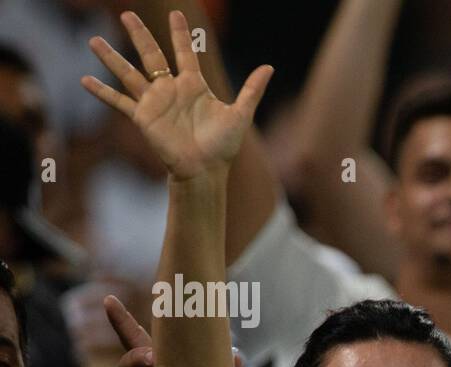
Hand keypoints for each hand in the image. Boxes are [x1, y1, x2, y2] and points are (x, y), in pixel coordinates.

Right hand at [81, 10, 271, 180]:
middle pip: (151, 54)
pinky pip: (119, 101)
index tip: (177, 14)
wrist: (205, 170)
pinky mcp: (143, 117)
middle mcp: (171, 90)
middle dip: (139, 34)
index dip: (180, 34)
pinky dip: (102, 92)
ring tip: (92, 40)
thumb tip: (270, 67)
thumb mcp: (240, 113)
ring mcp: (154, 102)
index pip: (185, 53)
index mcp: (193, 85)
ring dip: (111, 58)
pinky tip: (84, 80)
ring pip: (128, 73)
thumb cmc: (223, 146)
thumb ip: (252, 90)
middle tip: (127, 14)